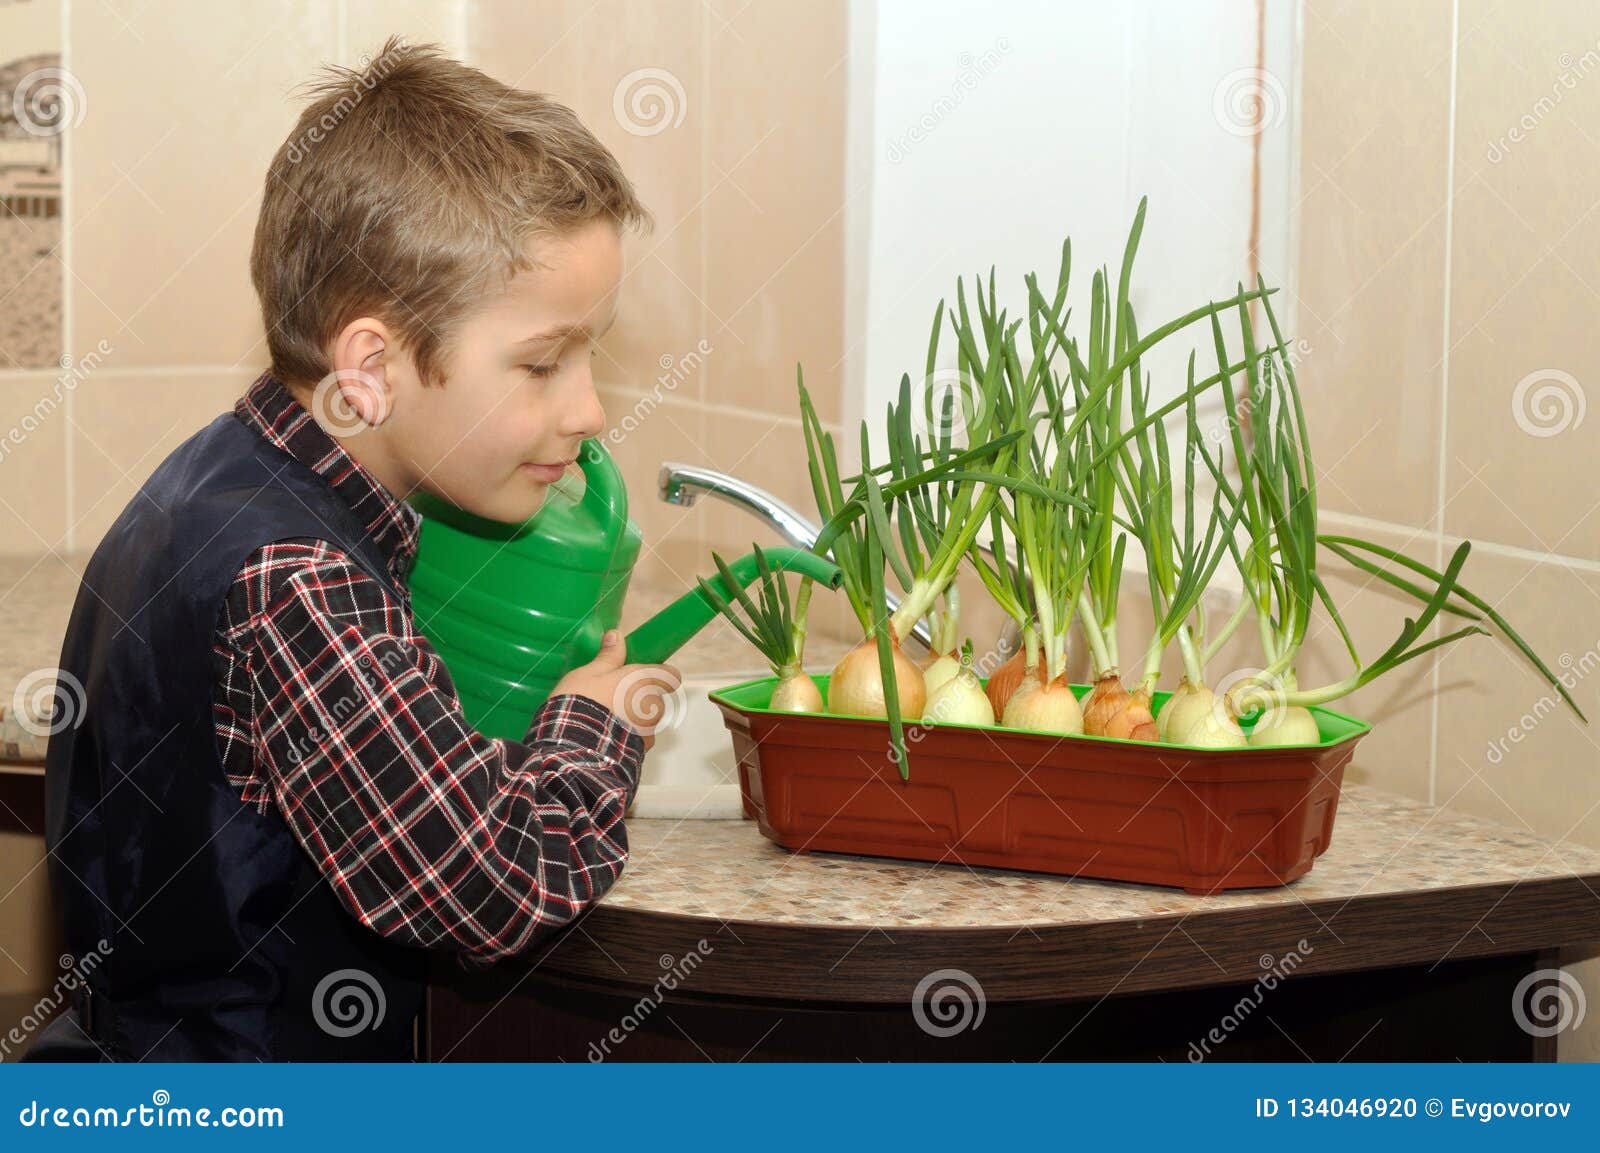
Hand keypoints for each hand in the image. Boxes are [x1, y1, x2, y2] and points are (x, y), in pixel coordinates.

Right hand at [552, 629, 682, 750]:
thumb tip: (616, 636)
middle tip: (610, 697)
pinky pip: (636, 739)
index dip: (659, 674)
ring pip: (645, 720)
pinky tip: (604, 737)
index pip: (670, 675)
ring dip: (631, 719)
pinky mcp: (641, 752)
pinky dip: (625, 737)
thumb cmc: (583, 703)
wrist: (576, 748)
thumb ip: (608, 657)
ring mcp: (649, 731)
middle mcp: (654, 706)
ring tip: (603, 720)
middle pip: (654, 698)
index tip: (642, 674)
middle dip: (637, 698)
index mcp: (645, 682)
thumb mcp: (589, 674)